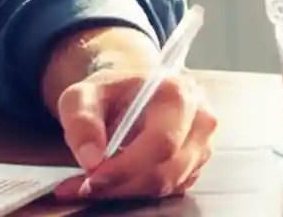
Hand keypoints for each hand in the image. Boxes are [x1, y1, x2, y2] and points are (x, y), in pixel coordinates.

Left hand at [52, 67, 217, 200]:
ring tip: (89, 184)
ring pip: (167, 184)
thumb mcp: (83, 95)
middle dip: (122, 183)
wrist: (129, 91)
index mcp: (176, 94)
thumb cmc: (109, 91)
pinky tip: (110, 182)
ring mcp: (201, 146)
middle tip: (85, 186)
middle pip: (166, 169)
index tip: (93, 177)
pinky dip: (136, 191)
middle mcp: (199, 120)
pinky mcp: (195, 166)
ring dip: (126, 190)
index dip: (126, 166)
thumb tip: (90, 159)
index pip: (161, 141)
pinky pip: (168, 190)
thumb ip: (81, 120)